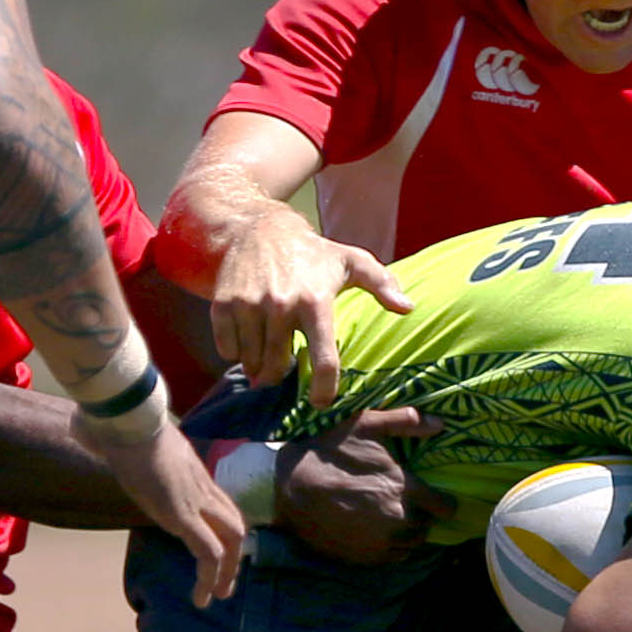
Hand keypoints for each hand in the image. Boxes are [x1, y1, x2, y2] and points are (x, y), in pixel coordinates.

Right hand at [84, 407, 245, 605]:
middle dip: (234, 557)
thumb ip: (105, 438)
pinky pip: (208, 553)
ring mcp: (195, 501)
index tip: (213, 552)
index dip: (221, 529)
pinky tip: (199, 598)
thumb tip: (81, 429)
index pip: (218, 503)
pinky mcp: (183, 515)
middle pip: (234, 524)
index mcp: (188, 470)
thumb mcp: (115, 434)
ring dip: (226, 573)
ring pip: (231, 541)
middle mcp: (200, 486)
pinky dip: (209, 578)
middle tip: (222, 584)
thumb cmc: (115, 419)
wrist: (126, 415)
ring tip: (214, 597)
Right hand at [211, 211, 411, 406]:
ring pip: (251, 362)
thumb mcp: (351, 261)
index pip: (323, 359)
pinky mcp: (223, 304)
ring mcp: (248, 305)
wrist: (259, 227)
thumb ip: (382, 284)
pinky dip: (235, 352)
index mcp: (315, 301)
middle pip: (279, 367)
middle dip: (282, 376)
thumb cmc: (312, 251)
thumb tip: (408, 308)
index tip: (322, 403)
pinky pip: (227, 349)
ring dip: (258, 367)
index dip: (325, 389)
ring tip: (266, 358)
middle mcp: (281, 305)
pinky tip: (246, 340)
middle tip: (285, 370)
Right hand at [276, 407, 446, 565]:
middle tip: (404, 505)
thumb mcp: (366, 425)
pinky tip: (377, 534)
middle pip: (426, 527)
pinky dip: (390, 548)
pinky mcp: (365, 557)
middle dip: (420, 516)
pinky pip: (391, 558)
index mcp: (406, 489)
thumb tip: (440, 423)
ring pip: (410, 544)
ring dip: (406, 534)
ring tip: (391, 521)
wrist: (290, 487)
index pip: (445, 507)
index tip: (435, 499)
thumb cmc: (329, 453)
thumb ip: (405, 422)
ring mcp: (382, 542)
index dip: (442, 502)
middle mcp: (400, 520)